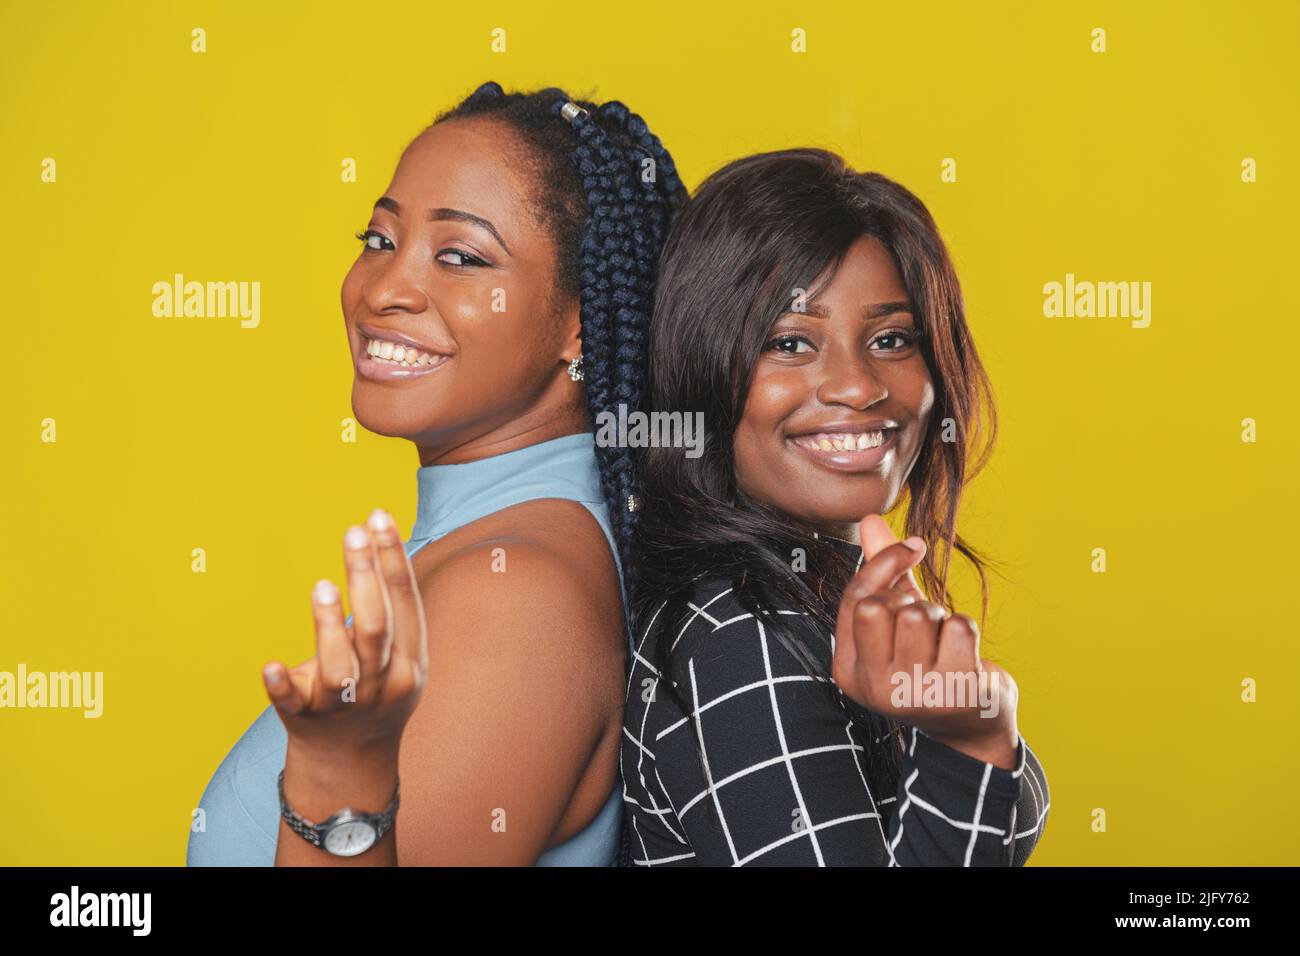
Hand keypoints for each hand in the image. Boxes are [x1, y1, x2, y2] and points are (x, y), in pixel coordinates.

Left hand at [261, 508, 429, 763]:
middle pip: (377, 627)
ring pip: (341, 666)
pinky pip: (294, 704)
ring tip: (323, 586)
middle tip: (353, 532)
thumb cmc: (374, 694)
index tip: (377, 516)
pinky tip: (271, 665)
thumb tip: (377, 540)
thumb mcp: (399, 660)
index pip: (404, 602)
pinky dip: (283, 685)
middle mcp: (381, 683)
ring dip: (330, 627)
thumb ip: (391, 611)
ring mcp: (343, 705)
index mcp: (409, 661)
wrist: (352, 766)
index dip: (392, 558)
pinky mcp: (305, 721)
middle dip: (366, 576)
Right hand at [830, 515, 1018, 767]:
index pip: (856, 599)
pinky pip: (959, 628)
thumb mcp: (897, 621)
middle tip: (925, 625)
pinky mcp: (952, 693)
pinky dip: (966, 631)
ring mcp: (912, 693)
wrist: (970, 725)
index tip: (912, 547)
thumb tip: (869, 520)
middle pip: (881, 605)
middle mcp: (873, 686)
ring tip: (943, 644)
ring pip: (920, 615)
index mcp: (849, 669)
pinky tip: (965, 657)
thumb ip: (882, 574)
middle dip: (910, 601)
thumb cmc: (928, 664)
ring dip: (940, 617)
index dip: (884, 563)